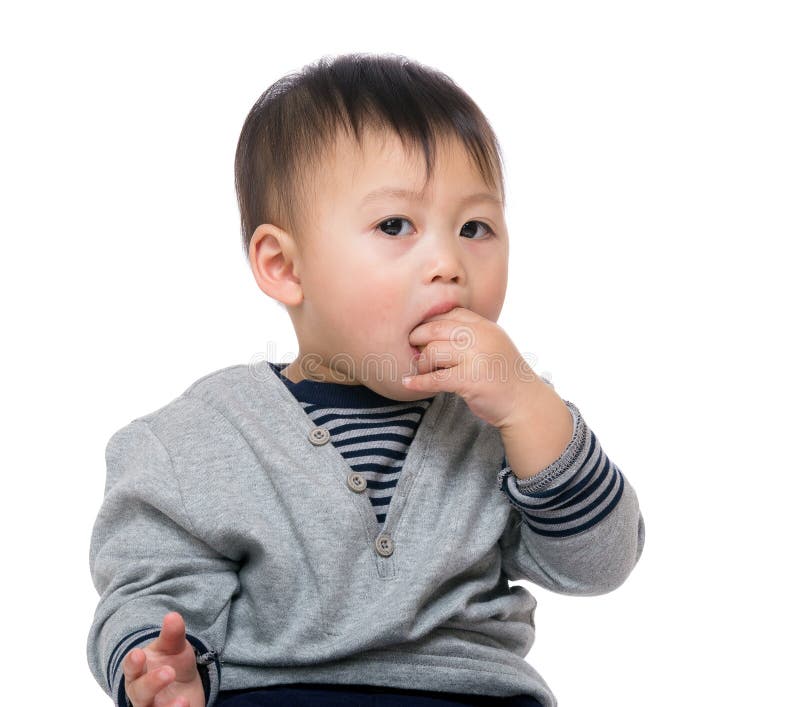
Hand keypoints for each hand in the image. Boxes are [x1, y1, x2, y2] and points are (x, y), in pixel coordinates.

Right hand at [122, 611, 205, 706]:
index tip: (138, 653)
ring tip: (183, 701)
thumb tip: (173, 616)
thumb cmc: (171, 664)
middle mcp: (142, 695)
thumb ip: (172, 635)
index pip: (131, 669)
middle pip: (140, 693)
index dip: (133, 663)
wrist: (182, 687)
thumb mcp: (174, 648)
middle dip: (151, 684)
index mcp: (138, 673)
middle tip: (168, 672)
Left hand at [404, 307, 547, 428]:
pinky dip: (418, 382)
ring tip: (421, 370)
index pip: (449, 314)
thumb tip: (430, 330)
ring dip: (420, 362)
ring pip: (432, 352)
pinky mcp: (470, 380)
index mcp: (485, 326)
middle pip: (435, 329)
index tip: (419, 333)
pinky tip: (409, 384)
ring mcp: (476, 358)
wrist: (525, 403)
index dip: (429, 322)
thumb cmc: (503, 375)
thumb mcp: (491, 344)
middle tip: (412, 348)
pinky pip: (435, 379)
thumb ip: (469, 334)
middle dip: (417, 338)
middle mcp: (481, 337)